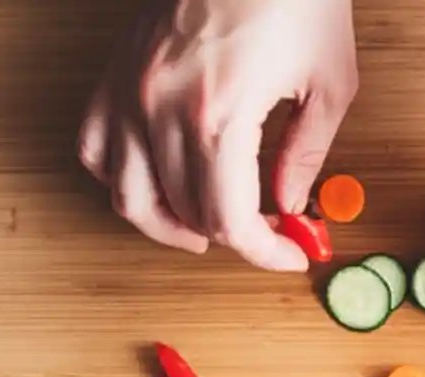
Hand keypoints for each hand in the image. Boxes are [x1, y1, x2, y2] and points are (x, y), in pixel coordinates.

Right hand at [79, 0, 358, 269]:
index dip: (263, 252)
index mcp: (218, 114)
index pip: (229, 220)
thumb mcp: (328, 82)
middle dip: (232, 236)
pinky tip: (156, 182)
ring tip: (206, 230)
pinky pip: (96, 149)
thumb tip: (287, 204)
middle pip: (186, 213)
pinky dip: (121, 178)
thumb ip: (306, 155)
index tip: (290, 254)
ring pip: (129, 196)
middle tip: (267, 233)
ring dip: (170, 224)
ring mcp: (130, 91)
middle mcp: (161, 107)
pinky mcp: (116, 74)